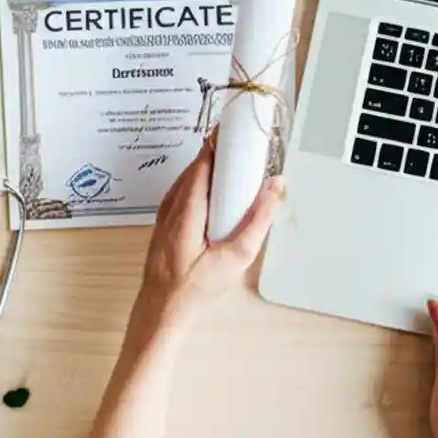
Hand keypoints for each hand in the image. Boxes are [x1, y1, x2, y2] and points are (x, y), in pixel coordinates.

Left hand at [139, 144, 282, 323]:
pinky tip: (217, 191)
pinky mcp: (166, 223)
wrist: (162, 310)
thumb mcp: (236, 257)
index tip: (237, 128)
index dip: (219, 142)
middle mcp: (171, 206)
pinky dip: (202, 183)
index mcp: (186, 209)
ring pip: (188, 179)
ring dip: (210, 168)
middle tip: (243, 144)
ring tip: (235, 162)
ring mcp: (165, 214)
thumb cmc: (195, 288)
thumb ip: (258, 220)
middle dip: (219, 153)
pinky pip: (184, 192)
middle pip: (196, 167)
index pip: (202, 161)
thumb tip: (274, 186)